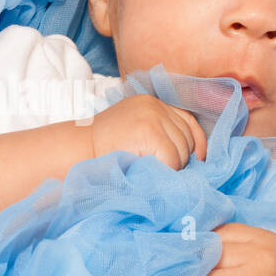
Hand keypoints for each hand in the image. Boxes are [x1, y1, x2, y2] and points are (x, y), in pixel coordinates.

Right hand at [88, 94, 206, 168]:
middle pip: (187, 137)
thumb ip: (157, 133)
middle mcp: (154, 105)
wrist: (76, 152)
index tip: (199, 160)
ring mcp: (152, 116)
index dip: (197, 142)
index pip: (187, 120)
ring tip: (151, 171)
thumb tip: (192, 154)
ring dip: (171, 167)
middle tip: (162, 170)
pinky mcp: (149, 130)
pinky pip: (172, 159)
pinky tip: (148, 172)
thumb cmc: (102, 151)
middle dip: (181, 158)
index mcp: (150, 103)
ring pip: (182, 150)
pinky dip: (165, 171)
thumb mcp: (131, 132)